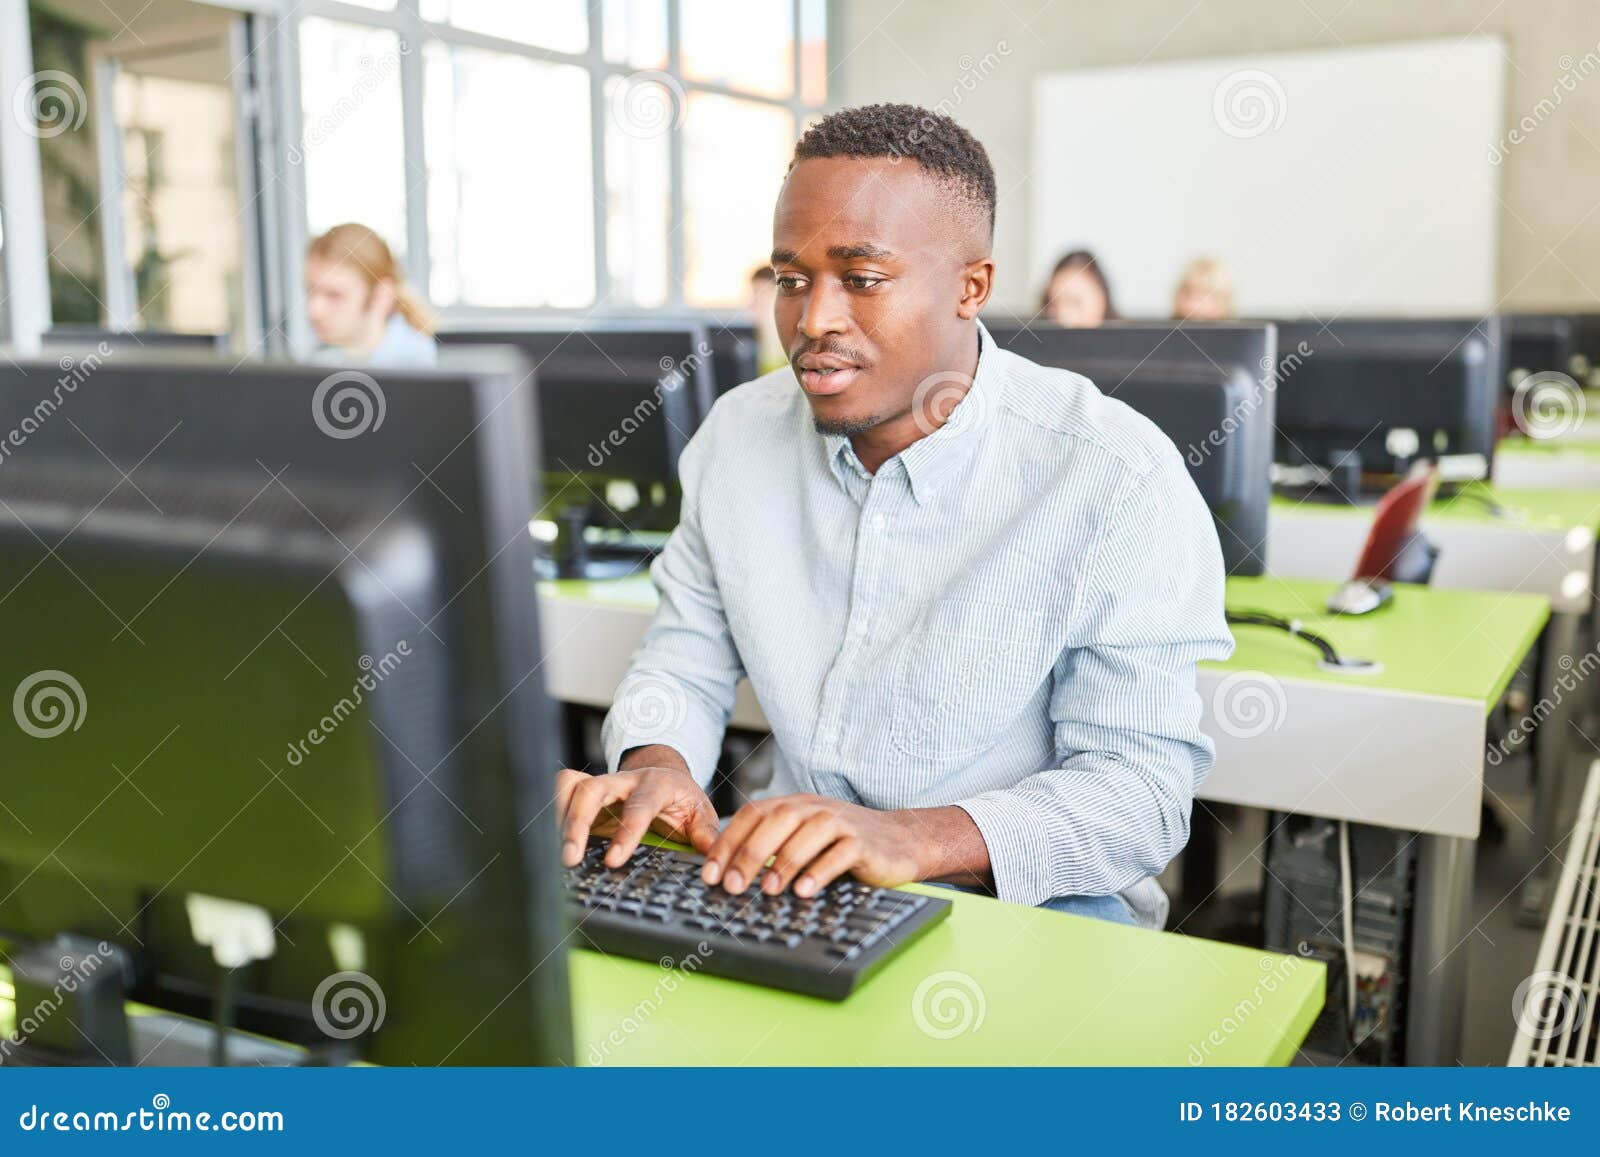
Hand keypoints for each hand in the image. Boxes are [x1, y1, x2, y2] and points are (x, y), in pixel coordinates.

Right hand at [554, 748, 718, 868]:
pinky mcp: (586, 790)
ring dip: (560, 818)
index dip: (626, 832)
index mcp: (657, 785)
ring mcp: (603, 784)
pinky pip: (563, 788)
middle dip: (578, 822)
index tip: (613, 860)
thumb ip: (705, 836)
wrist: (666, 777)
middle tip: (570, 858)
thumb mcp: (701, 815)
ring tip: (557, 854)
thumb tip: (714, 861)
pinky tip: (550, 840)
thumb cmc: (682, 800)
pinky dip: (552, 809)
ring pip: (573, 787)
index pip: (639, 806)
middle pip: (594, 789)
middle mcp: (625, 780)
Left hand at [702, 794, 926, 897]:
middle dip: (749, 854)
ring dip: (784, 862)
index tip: (709, 873)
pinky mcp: (863, 842)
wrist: (900, 840)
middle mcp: (814, 808)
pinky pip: (839, 853)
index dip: (728, 843)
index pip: (752, 815)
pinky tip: (805, 890)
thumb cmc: (845, 845)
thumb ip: (774, 848)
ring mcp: (840, 822)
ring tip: (768, 890)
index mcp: (794, 806)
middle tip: (732, 885)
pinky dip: (820, 871)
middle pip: (776, 822)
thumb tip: (729, 876)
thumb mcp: (805, 840)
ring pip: (807, 834)